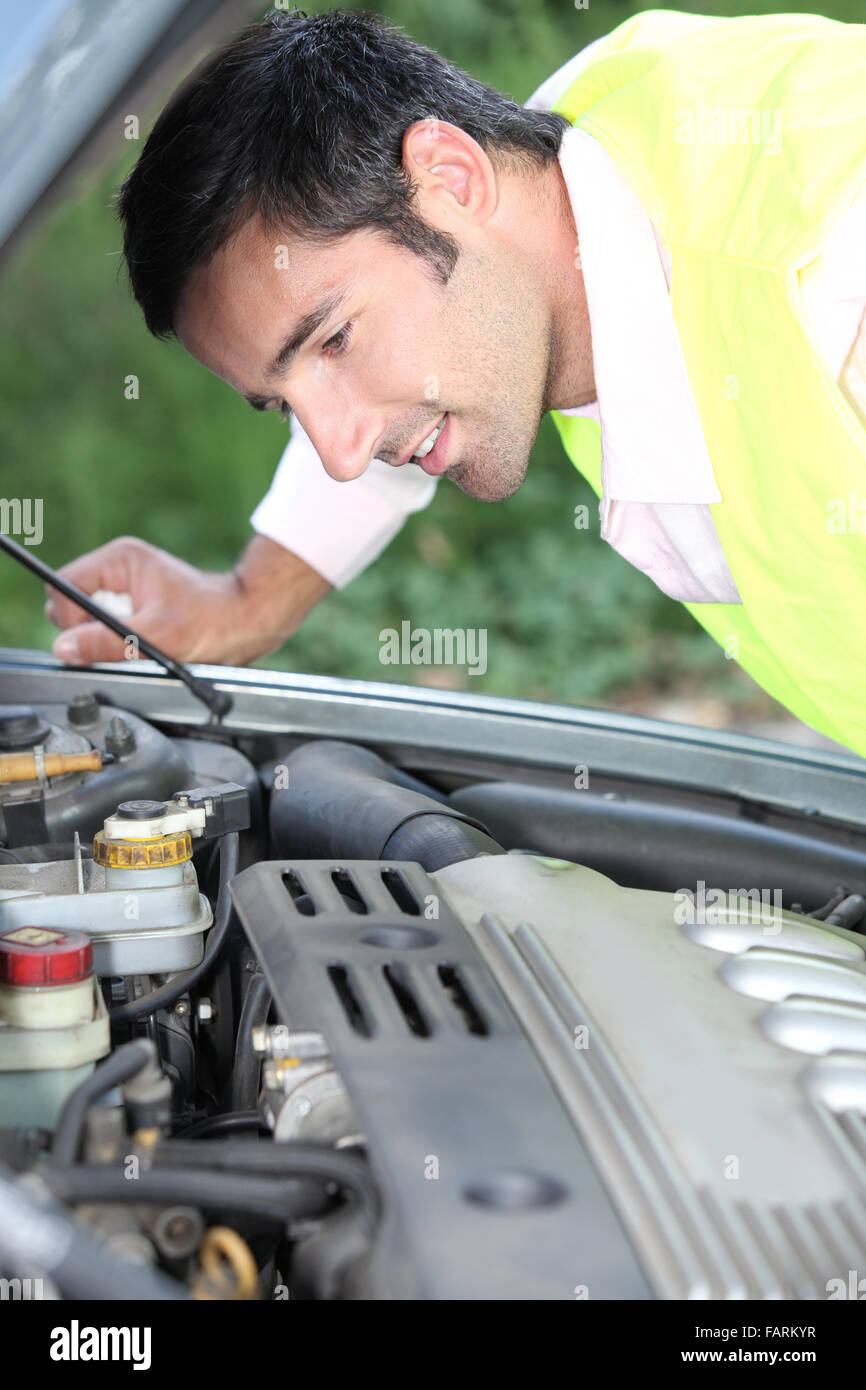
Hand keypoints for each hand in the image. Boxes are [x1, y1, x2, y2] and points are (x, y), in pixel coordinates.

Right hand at [44, 535, 330, 666]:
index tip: (93, 639)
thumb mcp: (157, 636)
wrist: (247, 622)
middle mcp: (118, 569)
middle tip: (123, 643)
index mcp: (119, 559)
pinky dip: (118, 642)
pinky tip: (144, 644)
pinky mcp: (135, 606)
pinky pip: (106, 627)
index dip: (71, 618)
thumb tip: (64, 649)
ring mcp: (125, 587)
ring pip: (87, 619)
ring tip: (141, 643)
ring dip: (105, 638)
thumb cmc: (213, 620)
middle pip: (69, 603)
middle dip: (88, 630)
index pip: (63, 586)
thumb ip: (107, 642)